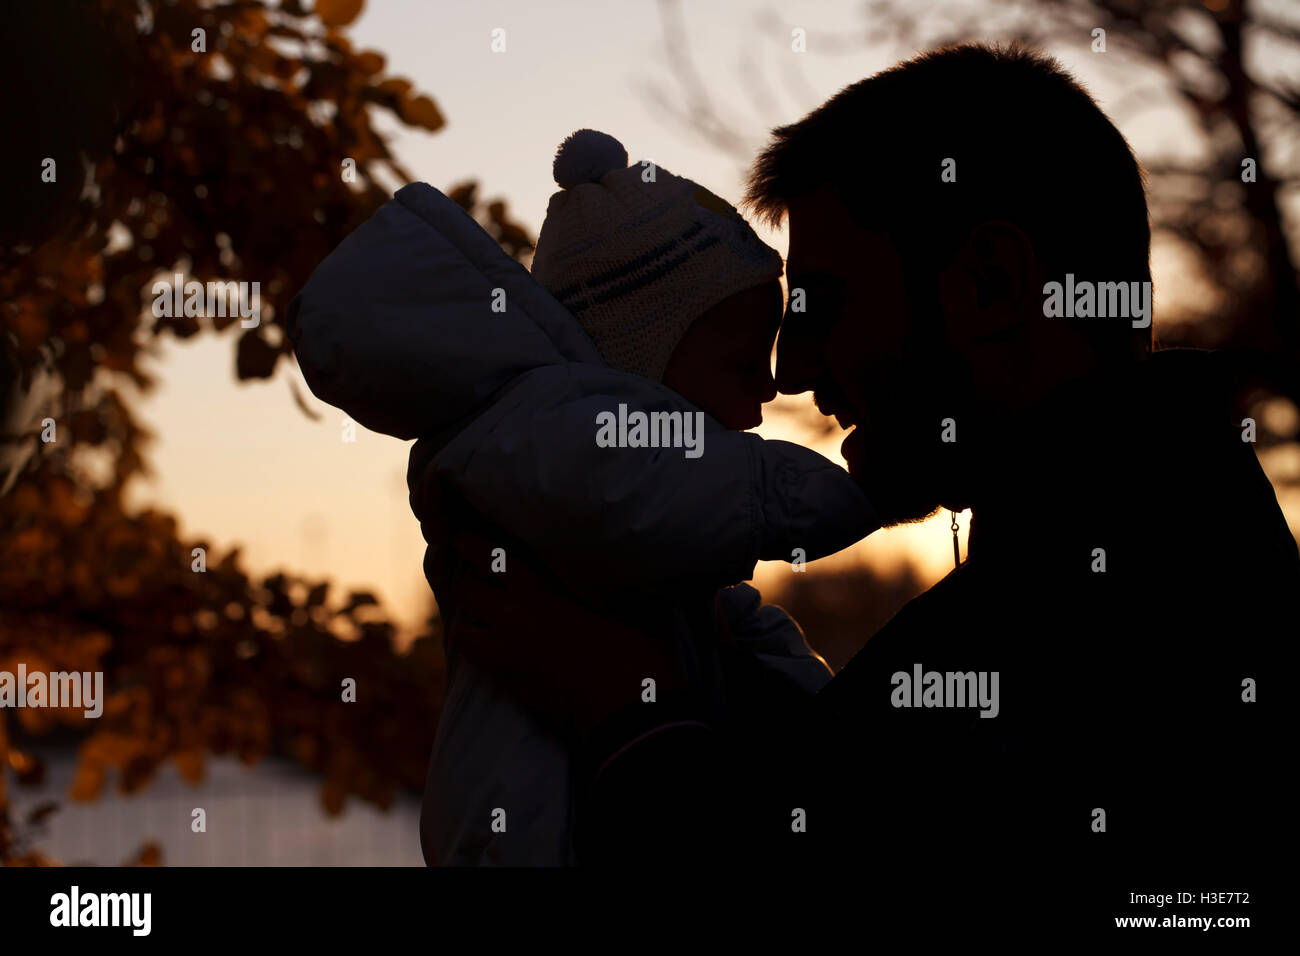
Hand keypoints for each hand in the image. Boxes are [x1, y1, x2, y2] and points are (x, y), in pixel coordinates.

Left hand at [427, 486, 686, 735]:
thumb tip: (600, 564)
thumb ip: (594, 584)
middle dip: (466, 583)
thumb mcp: (620, 605)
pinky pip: (477, 663)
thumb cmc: (637, 651)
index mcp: (543, 592)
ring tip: (483, 620)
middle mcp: (516, 620)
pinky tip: (497, 651)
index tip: (462, 538)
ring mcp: (508, 656)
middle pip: (466, 591)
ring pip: (462, 632)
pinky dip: (480, 652)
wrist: (630, 713)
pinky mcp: (510, 687)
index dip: (472, 545)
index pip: (493, 558)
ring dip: (468, 622)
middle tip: (475, 579)